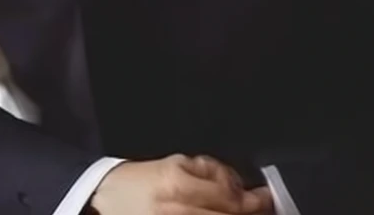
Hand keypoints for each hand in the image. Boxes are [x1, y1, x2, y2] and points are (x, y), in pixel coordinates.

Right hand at [90, 153, 273, 214]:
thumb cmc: (141, 180)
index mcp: (178, 184)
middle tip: (264, 207)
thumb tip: (238, 184)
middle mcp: (178, 210)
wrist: (106, 199)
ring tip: (246, 212)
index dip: (255, 199)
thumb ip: (209, 169)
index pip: (229, 197)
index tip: (266, 197)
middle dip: (250, 212)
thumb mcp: (175, 163)